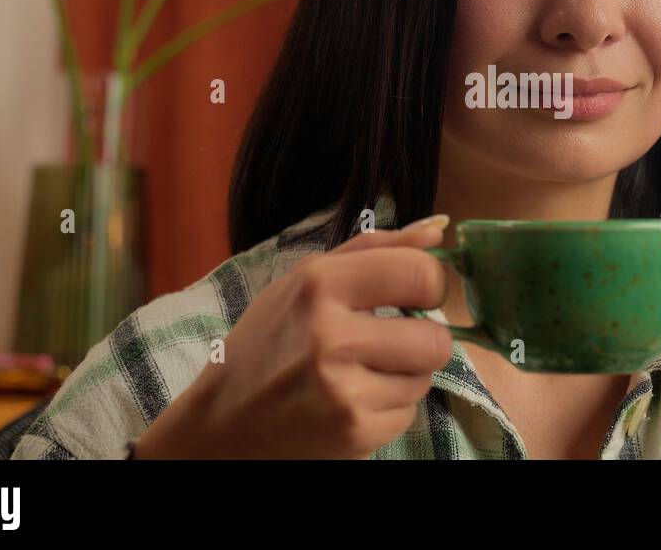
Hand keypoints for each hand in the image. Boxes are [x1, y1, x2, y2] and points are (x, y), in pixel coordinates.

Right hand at [133, 215, 453, 458]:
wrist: (222, 422)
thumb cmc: (269, 342)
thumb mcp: (305, 280)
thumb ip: (375, 249)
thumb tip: (438, 228)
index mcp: (318, 284)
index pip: (420, 273)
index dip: (430, 286)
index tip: (416, 295)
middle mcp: (329, 336)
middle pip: (437, 338)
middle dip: (422, 341)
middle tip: (388, 343)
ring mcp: (343, 390)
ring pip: (425, 378)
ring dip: (402, 376)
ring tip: (358, 374)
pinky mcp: (354, 432)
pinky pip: (408, 414)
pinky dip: (387, 410)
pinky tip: (350, 403)